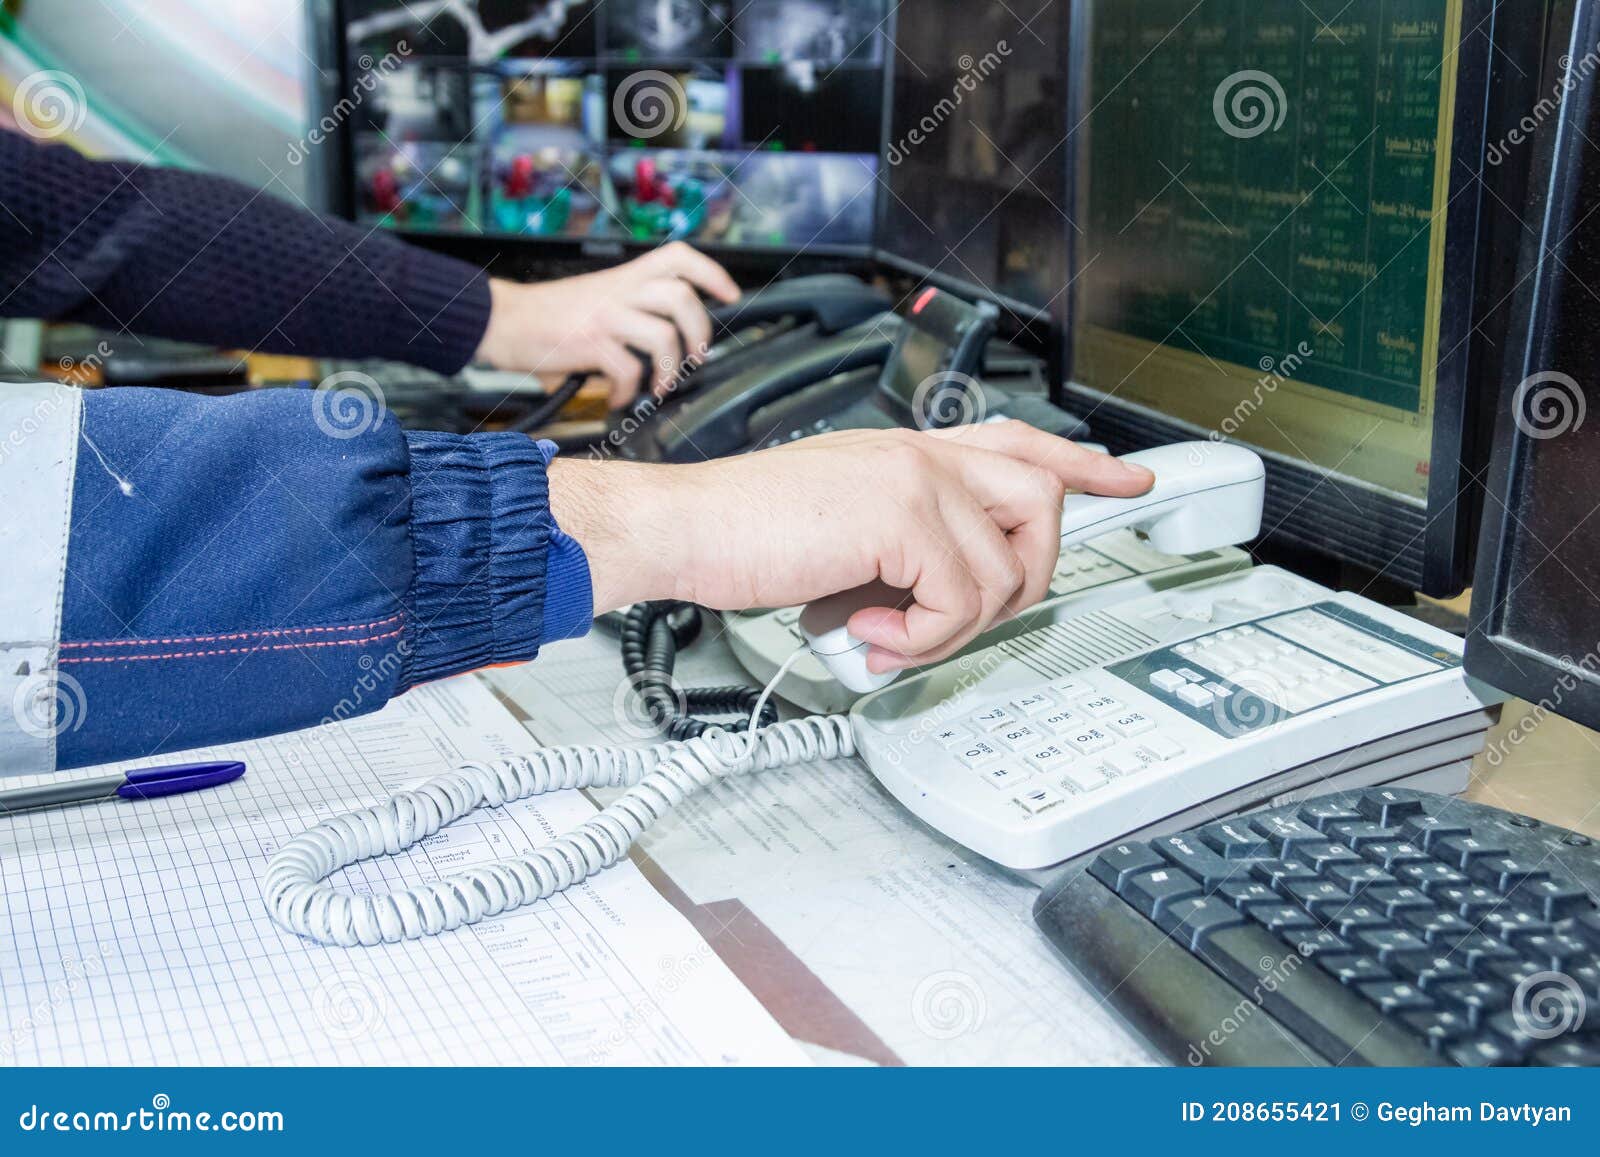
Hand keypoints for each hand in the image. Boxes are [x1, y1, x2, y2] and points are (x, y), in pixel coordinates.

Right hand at [474, 242, 740, 404]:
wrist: (500, 320)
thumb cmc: (545, 316)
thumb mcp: (593, 297)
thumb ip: (627, 310)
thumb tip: (661, 346)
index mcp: (622, 277)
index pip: (677, 257)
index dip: (711, 273)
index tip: (728, 294)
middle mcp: (617, 291)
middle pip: (682, 297)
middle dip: (700, 332)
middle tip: (696, 356)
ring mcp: (605, 315)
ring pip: (663, 335)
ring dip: (670, 369)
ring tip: (660, 385)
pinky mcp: (589, 343)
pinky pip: (629, 370)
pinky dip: (629, 392)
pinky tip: (619, 398)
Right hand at [548, 423, 1156, 672]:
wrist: (682, 528)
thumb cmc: (738, 533)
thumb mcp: (837, 536)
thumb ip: (895, 556)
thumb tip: (924, 612)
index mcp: (907, 452)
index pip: (1019, 441)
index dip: (1081, 464)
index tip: (1126, 481)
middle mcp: (921, 453)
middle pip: (1040, 501)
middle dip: (1021, 578)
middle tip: (956, 618)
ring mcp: (916, 477)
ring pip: (1005, 567)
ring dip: (952, 626)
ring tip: (886, 633)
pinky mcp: (902, 514)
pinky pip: (960, 600)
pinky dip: (919, 637)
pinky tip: (868, 631)